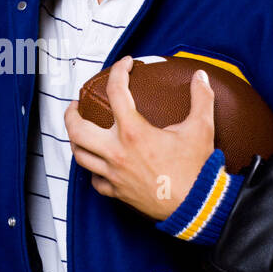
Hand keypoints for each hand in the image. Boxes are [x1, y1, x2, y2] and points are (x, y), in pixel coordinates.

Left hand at [63, 57, 215, 220]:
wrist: (196, 206)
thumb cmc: (197, 169)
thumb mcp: (202, 128)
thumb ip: (201, 98)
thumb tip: (201, 77)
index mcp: (134, 132)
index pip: (117, 91)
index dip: (119, 71)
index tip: (125, 65)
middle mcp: (117, 152)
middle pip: (77, 129)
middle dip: (71, 113)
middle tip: (76, 105)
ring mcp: (114, 174)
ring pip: (79, 155)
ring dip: (75, 140)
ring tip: (79, 131)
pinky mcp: (116, 192)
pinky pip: (95, 180)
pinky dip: (93, 169)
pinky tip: (99, 163)